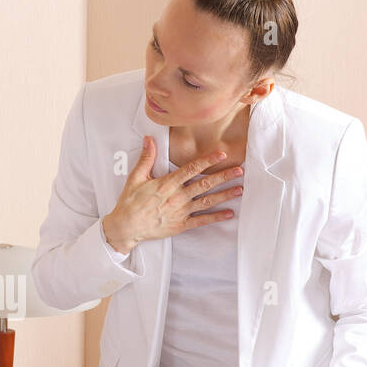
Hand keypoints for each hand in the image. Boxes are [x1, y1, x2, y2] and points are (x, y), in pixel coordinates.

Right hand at [101, 135, 244, 252]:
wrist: (126, 227)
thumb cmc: (130, 203)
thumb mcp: (135, 178)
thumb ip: (146, 158)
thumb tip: (149, 139)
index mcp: (167, 184)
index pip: (191, 169)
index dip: (207, 161)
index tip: (221, 154)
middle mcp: (177, 197)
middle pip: (204, 184)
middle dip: (223, 176)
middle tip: (239, 170)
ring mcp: (181, 212)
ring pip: (207, 202)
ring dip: (225, 195)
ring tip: (240, 189)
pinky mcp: (181, 225)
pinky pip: (202, 220)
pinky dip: (216, 217)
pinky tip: (229, 213)